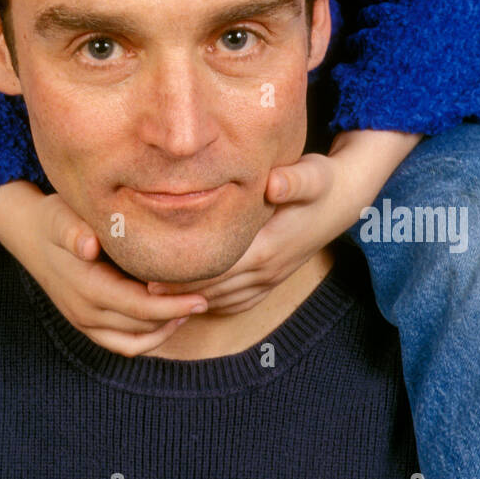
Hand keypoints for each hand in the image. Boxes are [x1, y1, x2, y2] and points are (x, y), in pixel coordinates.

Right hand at [0, 180, 207, 355]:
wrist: (31, 236)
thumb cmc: (55, 219)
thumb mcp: (60, 216)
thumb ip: (74, 229)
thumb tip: (89, 245)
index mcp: (86, 286)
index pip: (138, 306)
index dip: (172, 306)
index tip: (202, 296)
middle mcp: (85, 311)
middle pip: (142, 326)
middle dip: (176, 315)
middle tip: (206, 298)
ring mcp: (85, 323)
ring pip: (135, 342)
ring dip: (164, 329)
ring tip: (189, 308)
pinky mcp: (88, 327)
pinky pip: (123, 345)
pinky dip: (148, 338)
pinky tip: (169, 318)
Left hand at [147, 153, 345, 313]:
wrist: (344, 201)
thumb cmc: (322, 183)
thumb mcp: (313, 175)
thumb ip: (293, 180)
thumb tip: (274, 183)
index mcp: (268, 247)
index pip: (217, 269)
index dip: (183, 275)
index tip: (148, 274)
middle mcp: (268, 269)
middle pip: (213, 289)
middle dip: (176, 292)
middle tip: (135, 289)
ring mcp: (271, 278)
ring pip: (223, 299)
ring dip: (190, 300)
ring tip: (152, 297)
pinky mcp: (272, 279)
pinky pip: (237, 301)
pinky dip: (211, 303)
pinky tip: (188, 298)